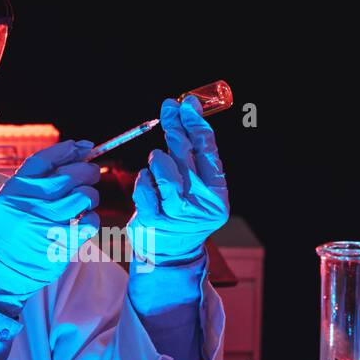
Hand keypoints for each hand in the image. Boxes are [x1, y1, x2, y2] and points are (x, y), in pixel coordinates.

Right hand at [0, 140, 100, 306]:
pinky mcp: (60, 244)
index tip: (85, 146)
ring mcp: (45, 225)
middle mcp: (29, 204)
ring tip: (85, 202)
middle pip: (70, 176)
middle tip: (91, 175)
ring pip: (84, 197)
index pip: (45, 160)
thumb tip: (77, 152)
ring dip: (90, 196)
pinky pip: (90, 222)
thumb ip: (37, 180)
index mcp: (15, 190)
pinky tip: (84, 221)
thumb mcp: (11, 201)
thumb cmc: (9, 232)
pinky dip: (92, 219)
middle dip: (87, 171)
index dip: (68, 150)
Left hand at [128, 96, 228, 266]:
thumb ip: (195, 157)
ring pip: (163, 168)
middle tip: (168, 108)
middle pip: (185, 154)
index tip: (187, 103)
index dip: (197, 122)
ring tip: (158, 162)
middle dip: (175, 127)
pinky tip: (147, 182)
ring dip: (157, 159)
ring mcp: (176, 214)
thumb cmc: (183, 214)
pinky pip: (143, 186)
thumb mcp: (198, 189)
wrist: (169, 256)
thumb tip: (186, 112)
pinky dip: (143, 180)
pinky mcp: (153, 220)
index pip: (207, 149)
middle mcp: (200, 204)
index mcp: (216, 194)